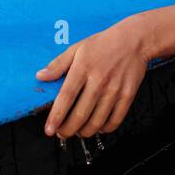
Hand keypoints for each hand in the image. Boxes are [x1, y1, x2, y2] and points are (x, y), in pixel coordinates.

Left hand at [37, 18, 150, 139]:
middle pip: (80, 115)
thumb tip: (40, 76)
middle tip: (61, 134)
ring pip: (97, 122)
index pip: (66, 97)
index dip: (56, 116)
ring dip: (84, 132)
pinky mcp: (128, 95)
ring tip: (77, 132)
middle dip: (67, 130)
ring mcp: (114, 90)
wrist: (134, 40)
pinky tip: (98, 127)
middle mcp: (99, 81)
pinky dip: (104, 129)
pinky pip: (115, 120)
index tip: (49, 129)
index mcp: (82, 68)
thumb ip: (57, 64)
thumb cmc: (103, 44)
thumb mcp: (77, 48)